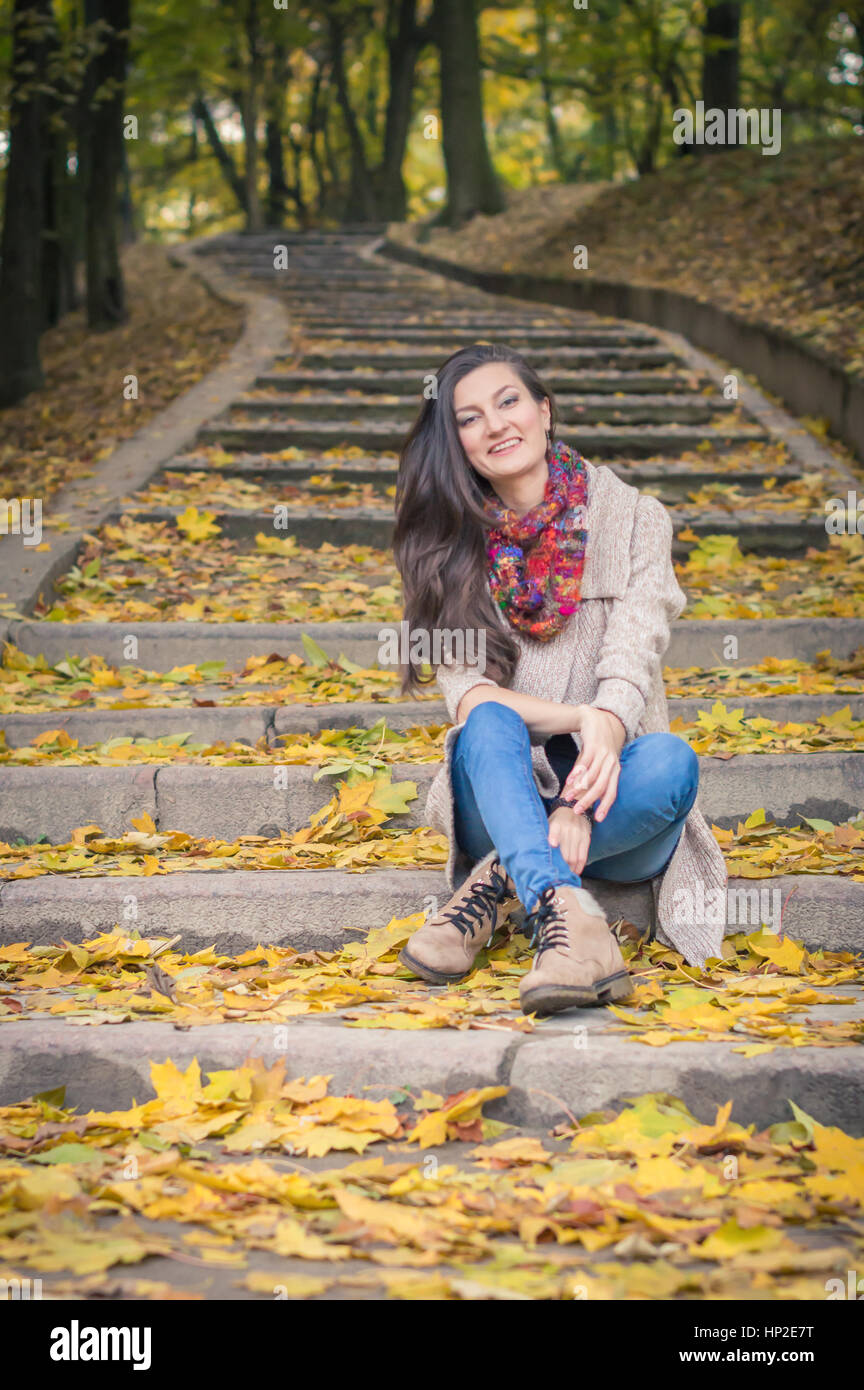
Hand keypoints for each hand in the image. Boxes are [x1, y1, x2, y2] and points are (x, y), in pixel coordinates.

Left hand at [547, 805, 590, 873]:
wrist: (572, 808)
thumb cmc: (556, 820)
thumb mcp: (549, 822)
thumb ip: (545, 835)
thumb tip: (534, 852)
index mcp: (556, 824)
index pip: (555, 832)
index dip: (554, 839)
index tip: (552, 846)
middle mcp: (568, 828)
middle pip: (566, 852)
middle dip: (562, 866)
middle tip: (557, 876)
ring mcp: (579, 833)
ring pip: (575, 857)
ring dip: (570, 869)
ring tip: (566, 876)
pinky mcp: (586, 837)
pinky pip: (583, 855)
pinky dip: (579, 866)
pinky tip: (576, 871)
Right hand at [562, 706, 625, 822]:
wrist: (597, 719)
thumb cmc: (597, 747)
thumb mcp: (600, 763)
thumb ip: (595, 779)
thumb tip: (588, 798)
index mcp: (615, 770)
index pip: (612, 792)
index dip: (605, 806)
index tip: (598, 819)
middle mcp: (612, 763)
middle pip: (602, 786)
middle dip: (589, 800)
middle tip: (577, 810)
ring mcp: (604, 754)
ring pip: (592, 775)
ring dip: (579, 788)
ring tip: (568, 797)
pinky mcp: (594, 745)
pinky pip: (585, 761)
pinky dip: (577, 772)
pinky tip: (569, 780)